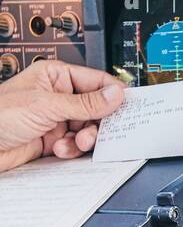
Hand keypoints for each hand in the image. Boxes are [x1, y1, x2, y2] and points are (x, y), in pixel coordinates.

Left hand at [0, 60, 124, 172]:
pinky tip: (59, 148)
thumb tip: (114, 96)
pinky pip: (75, 145)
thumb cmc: (0, 115)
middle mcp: (58, 96)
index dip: (112, 95)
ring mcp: (56, 119)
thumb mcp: (48, 106)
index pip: (95, 82)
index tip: (127, 107)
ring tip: (73, 142)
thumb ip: (85, 103)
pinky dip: (71, 149)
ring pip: (87, 130)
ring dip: (83, 139)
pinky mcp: (53, 139)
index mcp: (56, 77)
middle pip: (96, 110)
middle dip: (97, 124)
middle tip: (96, 132)